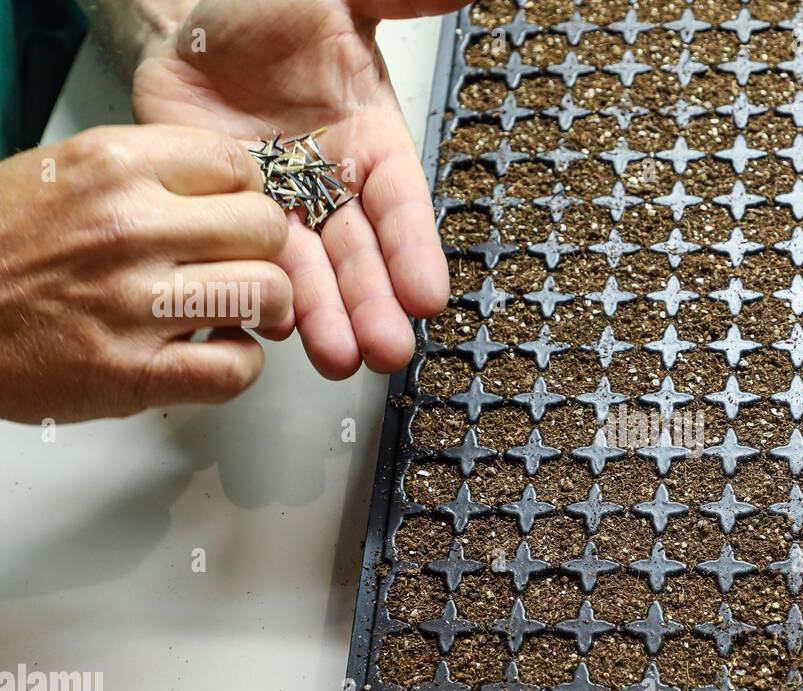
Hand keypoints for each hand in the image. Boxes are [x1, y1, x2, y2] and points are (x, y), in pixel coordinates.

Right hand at [0, 124, 290, 423]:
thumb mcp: (63, 176)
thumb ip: (147, 176)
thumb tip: (231, 191)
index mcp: (112, 167)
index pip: (237, 165)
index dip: (246, 196)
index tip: (232, 216)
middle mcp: (128, 228)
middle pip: (267, 229)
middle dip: (264, 252)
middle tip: (241, 268)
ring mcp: (133, 303)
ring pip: (269, 294)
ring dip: (264, 310)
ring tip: (236, 313)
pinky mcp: (134, 373)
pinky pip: (238, 369)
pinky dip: (239, 366)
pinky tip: (211, 353)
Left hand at [133, 0, 466, 379]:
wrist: (190, 25)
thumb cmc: (268, 13)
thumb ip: (397, 0)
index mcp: (374, 145)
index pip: (401, 205)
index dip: (414, 251)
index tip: (428, 297)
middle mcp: (335, 189)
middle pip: (361, 257)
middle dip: (375, 306)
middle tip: (387, 350)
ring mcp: (284, 209)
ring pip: (309, 272)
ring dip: (325, 319)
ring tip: (338, 358)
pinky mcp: (231, 219)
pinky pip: (247, 262)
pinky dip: (258, 294)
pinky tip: (269, 324)